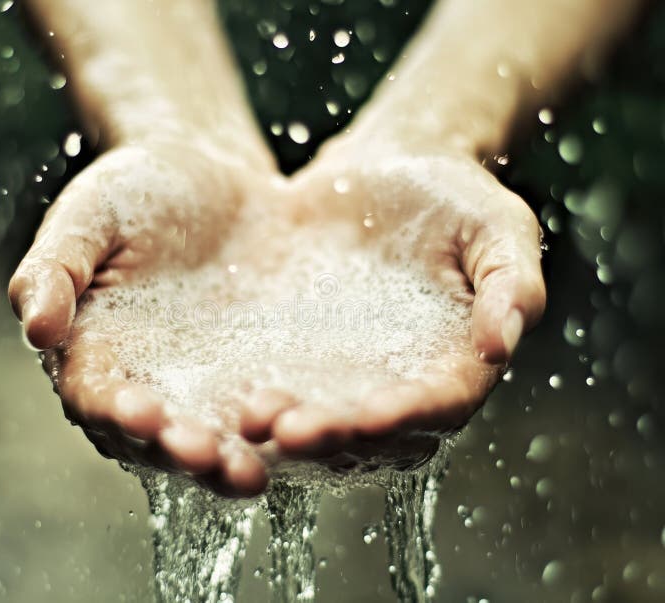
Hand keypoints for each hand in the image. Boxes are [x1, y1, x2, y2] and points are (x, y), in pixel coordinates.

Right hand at [9, 140, 279, 495]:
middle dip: (181, 452)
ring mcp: (206, 383)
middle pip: (159, 438)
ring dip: (229, 462)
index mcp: (94, 354)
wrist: (207, 175)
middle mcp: (149, 384)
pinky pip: (268, 407)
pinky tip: (304, 433)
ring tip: (253, 474)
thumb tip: (37, 328)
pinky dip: (281, 427)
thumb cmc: (133, 193)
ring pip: (215, 437)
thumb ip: (55, 269)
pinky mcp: (255, 373)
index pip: (99, 398)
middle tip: (207, 458)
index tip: (142, 415)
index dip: (117, 414)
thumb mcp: (88, 217)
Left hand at [242, 132, 545, 458]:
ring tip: (250, 419)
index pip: (437, 406)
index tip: (370, 416)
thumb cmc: (454, 196)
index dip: (406, 415)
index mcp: (455, 366)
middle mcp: (398, 386)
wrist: (384, 170)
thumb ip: (511, 282)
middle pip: (368, 433)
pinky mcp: (298, 355)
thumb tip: (501, 345)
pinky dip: (257, 400)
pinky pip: (279, 387)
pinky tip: (225, 396)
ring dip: (286, 431)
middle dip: (331, 437)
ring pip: (318, 422)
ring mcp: (344, 376)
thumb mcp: (497, 227)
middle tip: (289, 431)